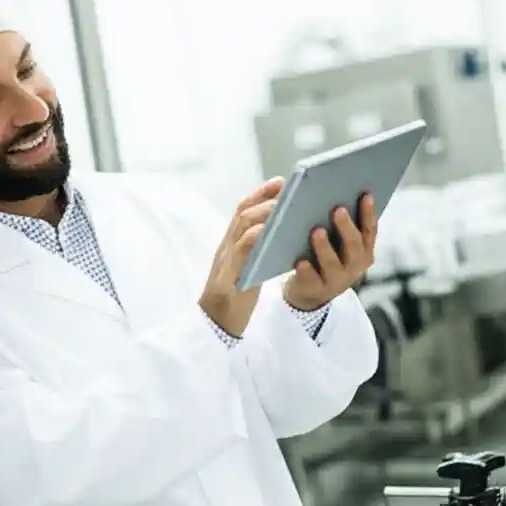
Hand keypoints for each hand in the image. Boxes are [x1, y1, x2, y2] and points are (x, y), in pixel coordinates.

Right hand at [199, 177, 283, 335]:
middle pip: (244, 211)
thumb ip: (259, 248)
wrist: (216, 323)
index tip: (281, 182)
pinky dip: (255, 237)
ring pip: (243, 225)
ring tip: (285, 208)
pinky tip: (271, 232)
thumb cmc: (236, 295)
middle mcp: (227, 246)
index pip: (244, 209)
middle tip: (288, 191)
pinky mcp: (230, 275)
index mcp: (231, 243)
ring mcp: (226, 259)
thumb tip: (284, 231)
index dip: (261, 193)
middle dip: (266, 198)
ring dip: (264, 213)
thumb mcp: (248, 265)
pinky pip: (241, 250)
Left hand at [284, 193, 377, 311]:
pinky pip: (312, 280)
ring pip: (333, 264)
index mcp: (363, 251)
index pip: (370, 230)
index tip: (365, 194)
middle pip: (354, 246)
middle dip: (347, 227)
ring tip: (316, 231)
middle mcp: (354, 267)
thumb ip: (341, 222)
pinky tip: (300, 260)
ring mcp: (336, 280)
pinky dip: (306, 270)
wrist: (310, 291)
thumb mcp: (338, 241)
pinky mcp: (316, 289)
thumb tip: (335, 189)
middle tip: (338, 209)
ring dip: (325, 247)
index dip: (369, 213)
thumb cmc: (325, 256)